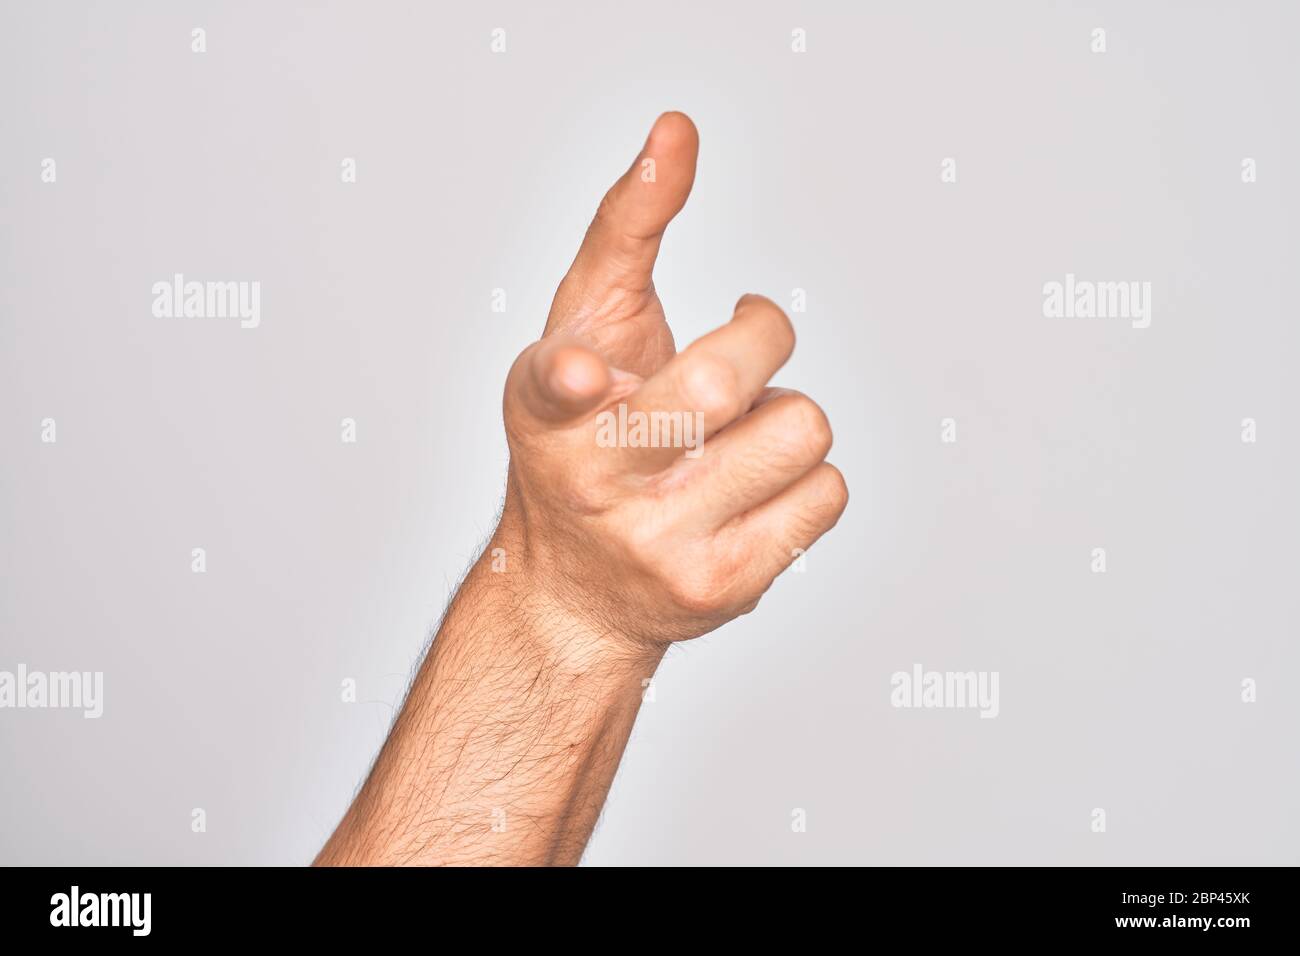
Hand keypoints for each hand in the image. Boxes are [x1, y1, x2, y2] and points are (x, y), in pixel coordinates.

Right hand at [495, 112, 847, 650]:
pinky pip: (829, 492)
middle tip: (741, 345)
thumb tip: (678, 128)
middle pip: (724, 381)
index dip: (573, 377)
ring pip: (800, 426)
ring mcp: (662, 542)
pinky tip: (752, 489)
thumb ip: (627, 228)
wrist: (574, 590)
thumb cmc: (582, 438)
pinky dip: (805, 474)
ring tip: (733, 439)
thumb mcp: (580, 331)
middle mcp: (595, 481)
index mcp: (548, 411)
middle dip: (761, 336)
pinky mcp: (725, 587)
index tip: (588, 377)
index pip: (552, 384)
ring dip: (783, 413)